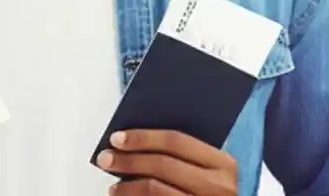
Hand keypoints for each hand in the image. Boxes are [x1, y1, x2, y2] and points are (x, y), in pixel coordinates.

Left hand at [96, 130, 236, 194]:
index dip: (142, 138)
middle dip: (129, 160)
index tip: (116, 138)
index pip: (175, 141)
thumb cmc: (210, 190)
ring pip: (156, 190)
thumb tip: (133, 142)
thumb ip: (182, 155)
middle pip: (163, 165)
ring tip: (113, 186)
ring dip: (128, 187)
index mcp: (223, 163)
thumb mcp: (207, 171)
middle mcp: (219, 186)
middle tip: (105, 158)